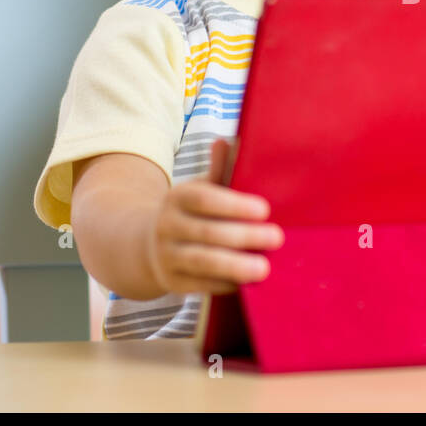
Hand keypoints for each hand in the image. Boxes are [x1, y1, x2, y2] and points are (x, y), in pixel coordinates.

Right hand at [146, 137, 283, 294]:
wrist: (149, 247)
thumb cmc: (191, 213)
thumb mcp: (201, 188)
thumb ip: (219, 169)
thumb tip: (231, 141)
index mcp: (178, 197)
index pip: (204, 198)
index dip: (234, 204)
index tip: (265, 209)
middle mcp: (168, 225)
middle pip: (206, 231)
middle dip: (243, 235)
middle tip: (277, 237)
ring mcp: (168, 255)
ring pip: (202, 261)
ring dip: (235, 265)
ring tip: (264, 268)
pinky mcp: (173, 282)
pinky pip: (201, 284)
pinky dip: (226, 283)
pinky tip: (249, 283)